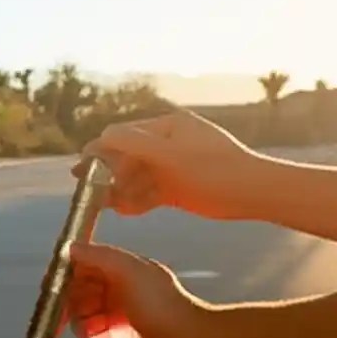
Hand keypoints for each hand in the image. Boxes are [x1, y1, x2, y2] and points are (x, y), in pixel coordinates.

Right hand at [66, 242, 214, 337]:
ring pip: (78, 320)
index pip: (80, 268)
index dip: (64, 277)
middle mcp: (113, 293)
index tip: (52, 286)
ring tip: (99, 330)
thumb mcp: (129, 270)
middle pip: (74, 296)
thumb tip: (71, 247)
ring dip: (83, 326)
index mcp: (117, 272)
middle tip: (80, 312)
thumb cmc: (163, 304)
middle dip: (71, 305)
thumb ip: (98, 256)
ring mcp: (113, 318)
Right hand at [75, 110, 264, 219]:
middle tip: (88, 191)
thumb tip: (101, 137)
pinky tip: (124, 210)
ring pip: (137, 177)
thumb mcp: (168, 154)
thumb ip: (132, 143)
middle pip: (127, 157)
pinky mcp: (178, 188)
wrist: (254, 192)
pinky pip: (149, 192)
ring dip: (120, 190)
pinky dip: (136, 201)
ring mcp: (173, 166)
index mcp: (167, 126)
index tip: (82, 170)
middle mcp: (168, 143)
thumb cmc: (214, 169)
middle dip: (108, 174)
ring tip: (105, 205)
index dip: (101, 152)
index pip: (124, 134)